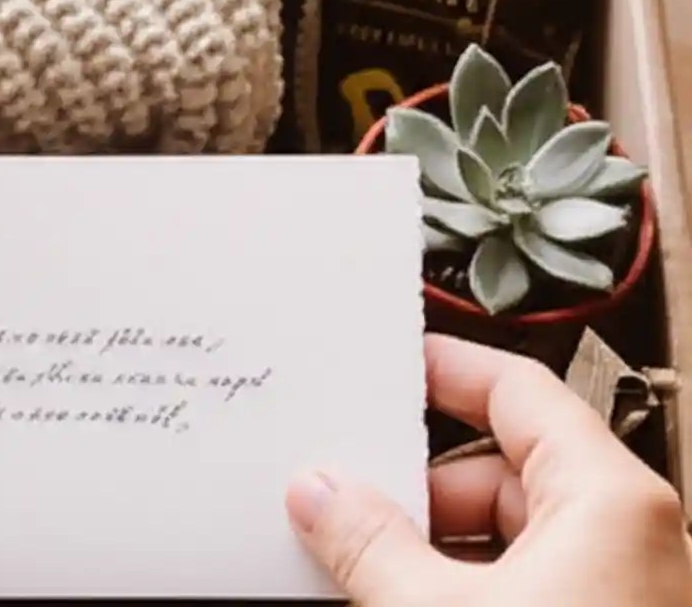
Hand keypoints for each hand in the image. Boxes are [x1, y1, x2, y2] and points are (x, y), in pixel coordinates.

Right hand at [285, 334, 691, 605]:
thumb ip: (369, 543)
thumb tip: (320, 493)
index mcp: (611, 502)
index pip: (518, 390)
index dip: (443, 369)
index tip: (386, 364)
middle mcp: (628, 537)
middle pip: (501, 467)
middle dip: (416, 488)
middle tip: (345, 496)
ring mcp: (617, 591)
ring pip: (506, 535)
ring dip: (430, 547)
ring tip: (360, 566)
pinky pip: (520, 583)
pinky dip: (459, 586)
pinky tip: (396, 598)